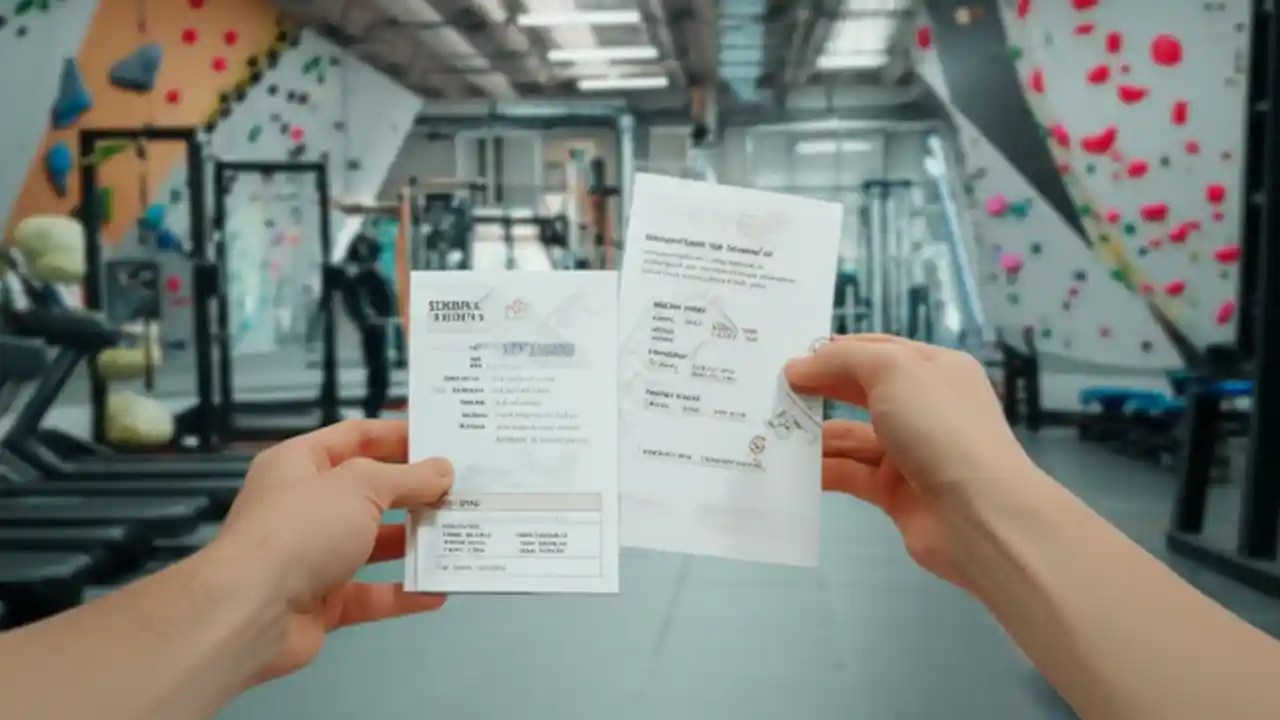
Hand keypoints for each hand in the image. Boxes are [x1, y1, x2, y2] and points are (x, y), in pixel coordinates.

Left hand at [211, 419, 451, 681]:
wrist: (251, 611)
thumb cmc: (299, 530)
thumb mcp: (360, 486)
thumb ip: (407, 478)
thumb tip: (442, 471)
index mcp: (301, 464)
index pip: (356, 437)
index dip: (398, 435)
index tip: (441, 438)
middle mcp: (305, 506)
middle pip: (369, 491)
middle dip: (415, 490)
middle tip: (462, 487)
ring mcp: (314, 555)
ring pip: (374, 543)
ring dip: (414, 540)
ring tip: (460, 533)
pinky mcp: (323, 601)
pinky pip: (372, 593)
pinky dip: (404, 591)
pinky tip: (438, 589)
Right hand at [786, 335, 1036, 590]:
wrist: (979, 514)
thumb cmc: (939, 428)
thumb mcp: (892, 372)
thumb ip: (842, 361)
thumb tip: (798, 368)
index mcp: (934, 369)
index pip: (876, 350)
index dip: (834, 352)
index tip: (789, 359)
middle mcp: (923, 406)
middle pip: (860, 391)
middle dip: (818, 390)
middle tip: (771, 392)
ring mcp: (909, 450)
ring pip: (851, 435)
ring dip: (813, 433)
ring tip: (769, 430)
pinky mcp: (894, 491)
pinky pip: (849, 474)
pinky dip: (820, 469)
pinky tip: (788, 467)